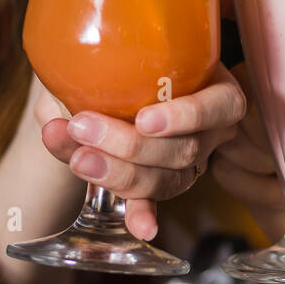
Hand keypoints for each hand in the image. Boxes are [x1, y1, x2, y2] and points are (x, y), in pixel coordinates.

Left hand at [39, 64, 246, 239]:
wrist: (98, 85)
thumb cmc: (115, 61)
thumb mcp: (109, 56)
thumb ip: (93, 67)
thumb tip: (64, 84)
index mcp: (213, 89)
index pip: (220, 106)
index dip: (186, 116)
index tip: (144, 120)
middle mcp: (209, 130)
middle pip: (185, 150)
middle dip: (131, 145)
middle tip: (81, 127)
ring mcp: (186, 162)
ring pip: (168, 179)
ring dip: (118, 173)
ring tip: (77, 158)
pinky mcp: (158, 184)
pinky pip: (153, 202)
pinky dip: (143, 213)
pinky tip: (141, 227)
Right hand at [210, 61, 284, 254]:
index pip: (268, 51)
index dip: (253, 58)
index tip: (270, 94)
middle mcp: (283, 98)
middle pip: (234, 95)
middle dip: (263, 133)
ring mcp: (258, 133)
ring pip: (225, 133)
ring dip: (260, 162)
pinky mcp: (241, 168)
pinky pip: (223, 169)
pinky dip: (253, 188)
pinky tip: (283, 194)